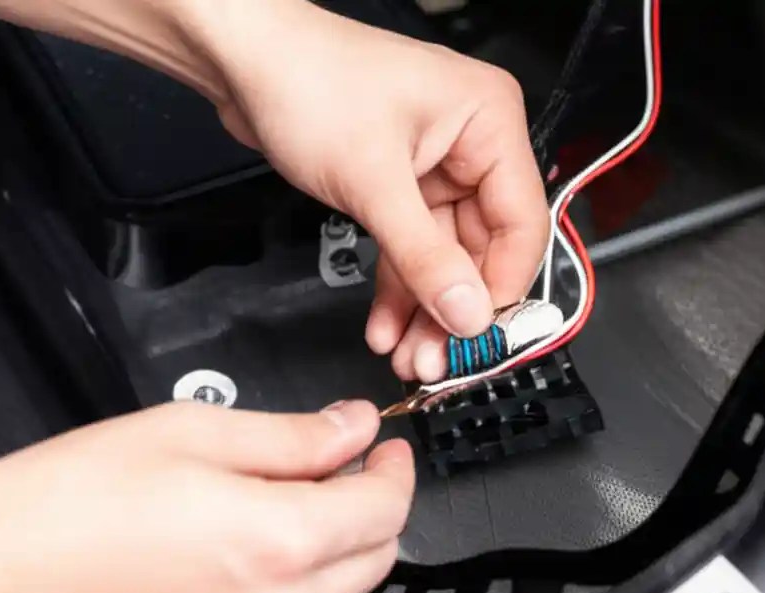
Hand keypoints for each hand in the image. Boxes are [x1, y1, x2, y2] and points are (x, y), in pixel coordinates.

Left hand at [0, 0, 548, 382]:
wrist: (242, 62)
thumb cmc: (308, 79)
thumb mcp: (373, 182)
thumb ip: (425, 256)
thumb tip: (467, 312)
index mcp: (489, 121)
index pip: (521, 222)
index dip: (501, 287)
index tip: (479, 337)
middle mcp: (469, 142)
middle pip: (482, 247)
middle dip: (454, 307)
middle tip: (437, 358)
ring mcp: (432, 165)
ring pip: (444, 255)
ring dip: (424, 307)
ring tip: (410, 353)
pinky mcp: (396, 183)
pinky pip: (410, 247)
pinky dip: (398, 287)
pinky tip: (387, 324)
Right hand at [0, 400, 411, 592]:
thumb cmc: (66, 504)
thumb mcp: (193, 432)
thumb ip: (293, 436)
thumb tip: (349, 430)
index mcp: (277, 544)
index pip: (385, 509)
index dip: (392, 469)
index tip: (382, 448)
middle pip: (372, 560)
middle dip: (365, 509)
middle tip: (326, 467)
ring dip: (322, 551)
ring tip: (258, 506)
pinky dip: (281, 591)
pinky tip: (228, 553)